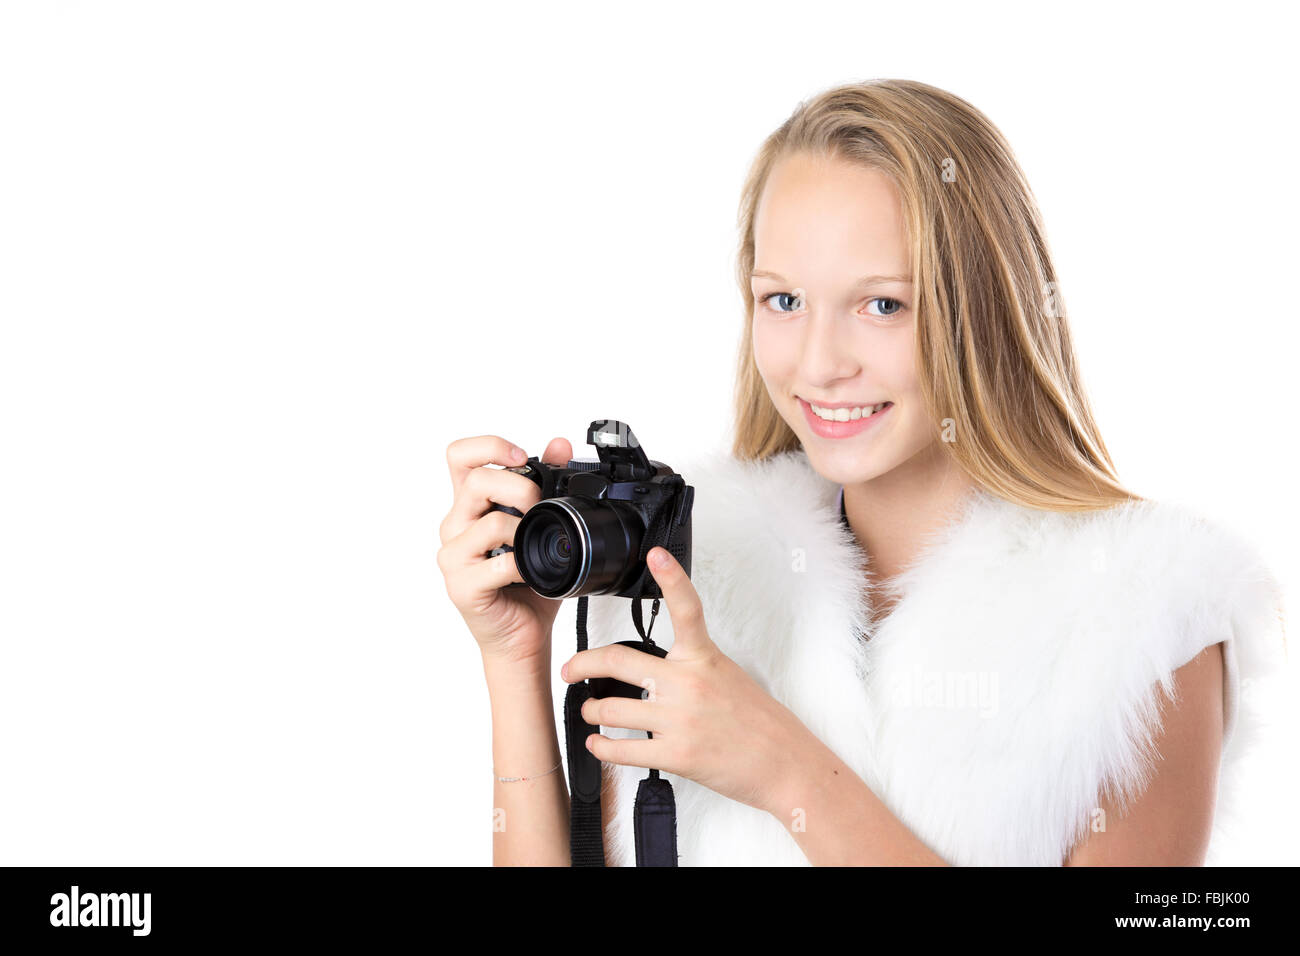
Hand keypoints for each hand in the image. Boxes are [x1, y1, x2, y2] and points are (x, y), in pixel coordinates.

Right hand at [437, 433, 572, 666]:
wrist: (522, 634)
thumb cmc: (528, 583)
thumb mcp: (542, 526)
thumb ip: (547, 484)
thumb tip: (560, 445)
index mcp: (470, 506)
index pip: (460, 456)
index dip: (489, 446)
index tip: (521, 457)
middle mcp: (456, 526)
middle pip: (476, 480)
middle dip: (520, 487)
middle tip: (540, 506)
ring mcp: (454, 556)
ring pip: (491, 522)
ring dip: (525, 531)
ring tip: (536, 547)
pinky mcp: (462, 585)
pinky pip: (499, 564)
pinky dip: (524, 566)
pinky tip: (531, 573)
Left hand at [561, 545, 810, 813]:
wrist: (782, 762)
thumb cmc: (757, 721)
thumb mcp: (726, 675)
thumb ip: (690, 665)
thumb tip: (651, 671)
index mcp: (703, 658)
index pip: (687, 609)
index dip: (671, 577)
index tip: (656, 555)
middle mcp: (688, 684)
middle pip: (617, 663)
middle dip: (582, 664)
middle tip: (569, 669)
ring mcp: (679, 720)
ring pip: (610, 709)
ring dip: (591, 711)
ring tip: (590, 711)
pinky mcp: (674, 755)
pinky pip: (620, 749)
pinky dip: (600, 747)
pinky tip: (597, 743)